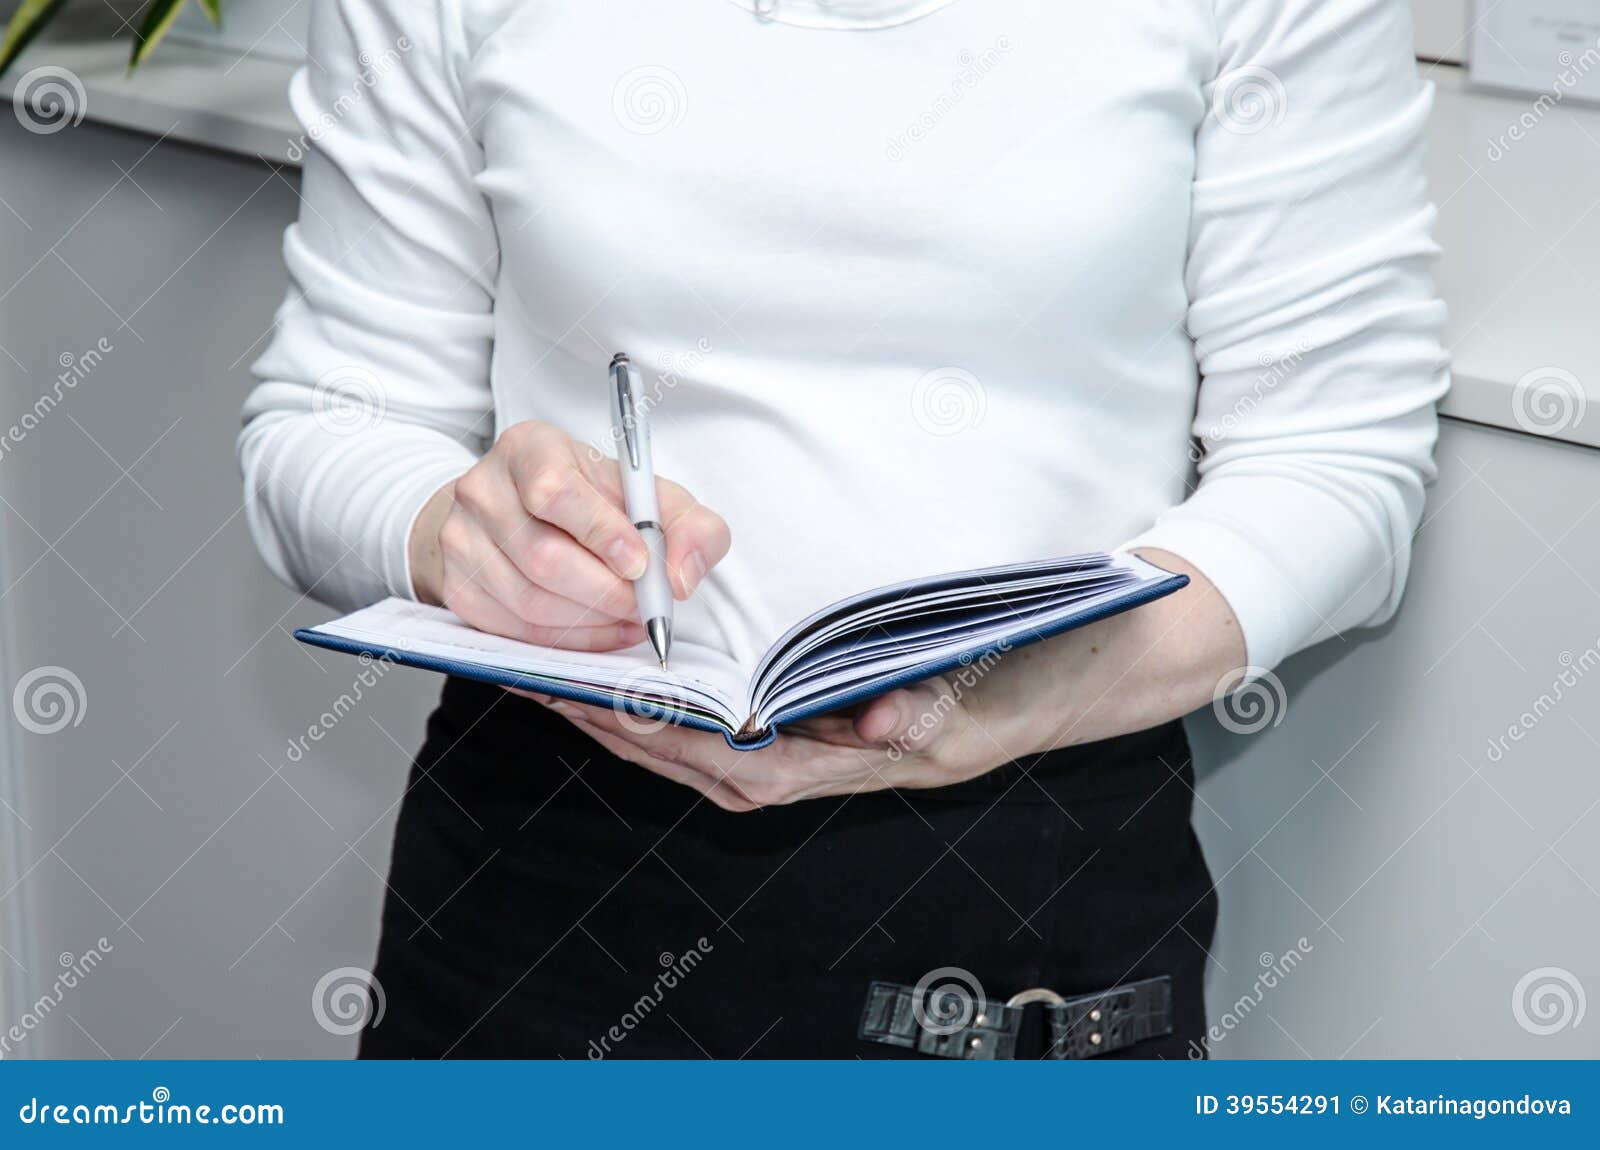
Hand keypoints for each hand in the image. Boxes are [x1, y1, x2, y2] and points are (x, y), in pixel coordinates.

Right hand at [408, 420, 729, 650]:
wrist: (513, 511)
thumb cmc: (589, 500)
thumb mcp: (645, 495)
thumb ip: (687, 525)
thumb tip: (682, 578)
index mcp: (529, 449)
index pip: (554, 491)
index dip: (600, 533)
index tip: (640, 564)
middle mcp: (483, 490)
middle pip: (542, 557)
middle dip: (605, 593)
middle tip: (644, 608)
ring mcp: (461, 541)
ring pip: (528, 601)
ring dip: (589, 623)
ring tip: (627, 620)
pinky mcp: (456, 588)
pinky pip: (512, 631)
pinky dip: (564, 643)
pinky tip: (597, 632)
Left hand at [515, 547, 1246, 807]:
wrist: (1109, 658)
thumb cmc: (1056, 664)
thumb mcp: (1008, 683)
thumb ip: (945, 707)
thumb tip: (878, 727)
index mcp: (878, 758)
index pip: (752, 763)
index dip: (673, 738)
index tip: (606, 702)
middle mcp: (850, 758)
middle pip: (717, 762)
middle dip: (634, 731)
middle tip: (555, 687)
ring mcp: (849, 742)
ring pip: (727, 749)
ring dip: (655, 721)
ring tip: (584, 682)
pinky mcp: (853, 716)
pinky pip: (757, 724)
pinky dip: (702, 706)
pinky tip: (667, 678)